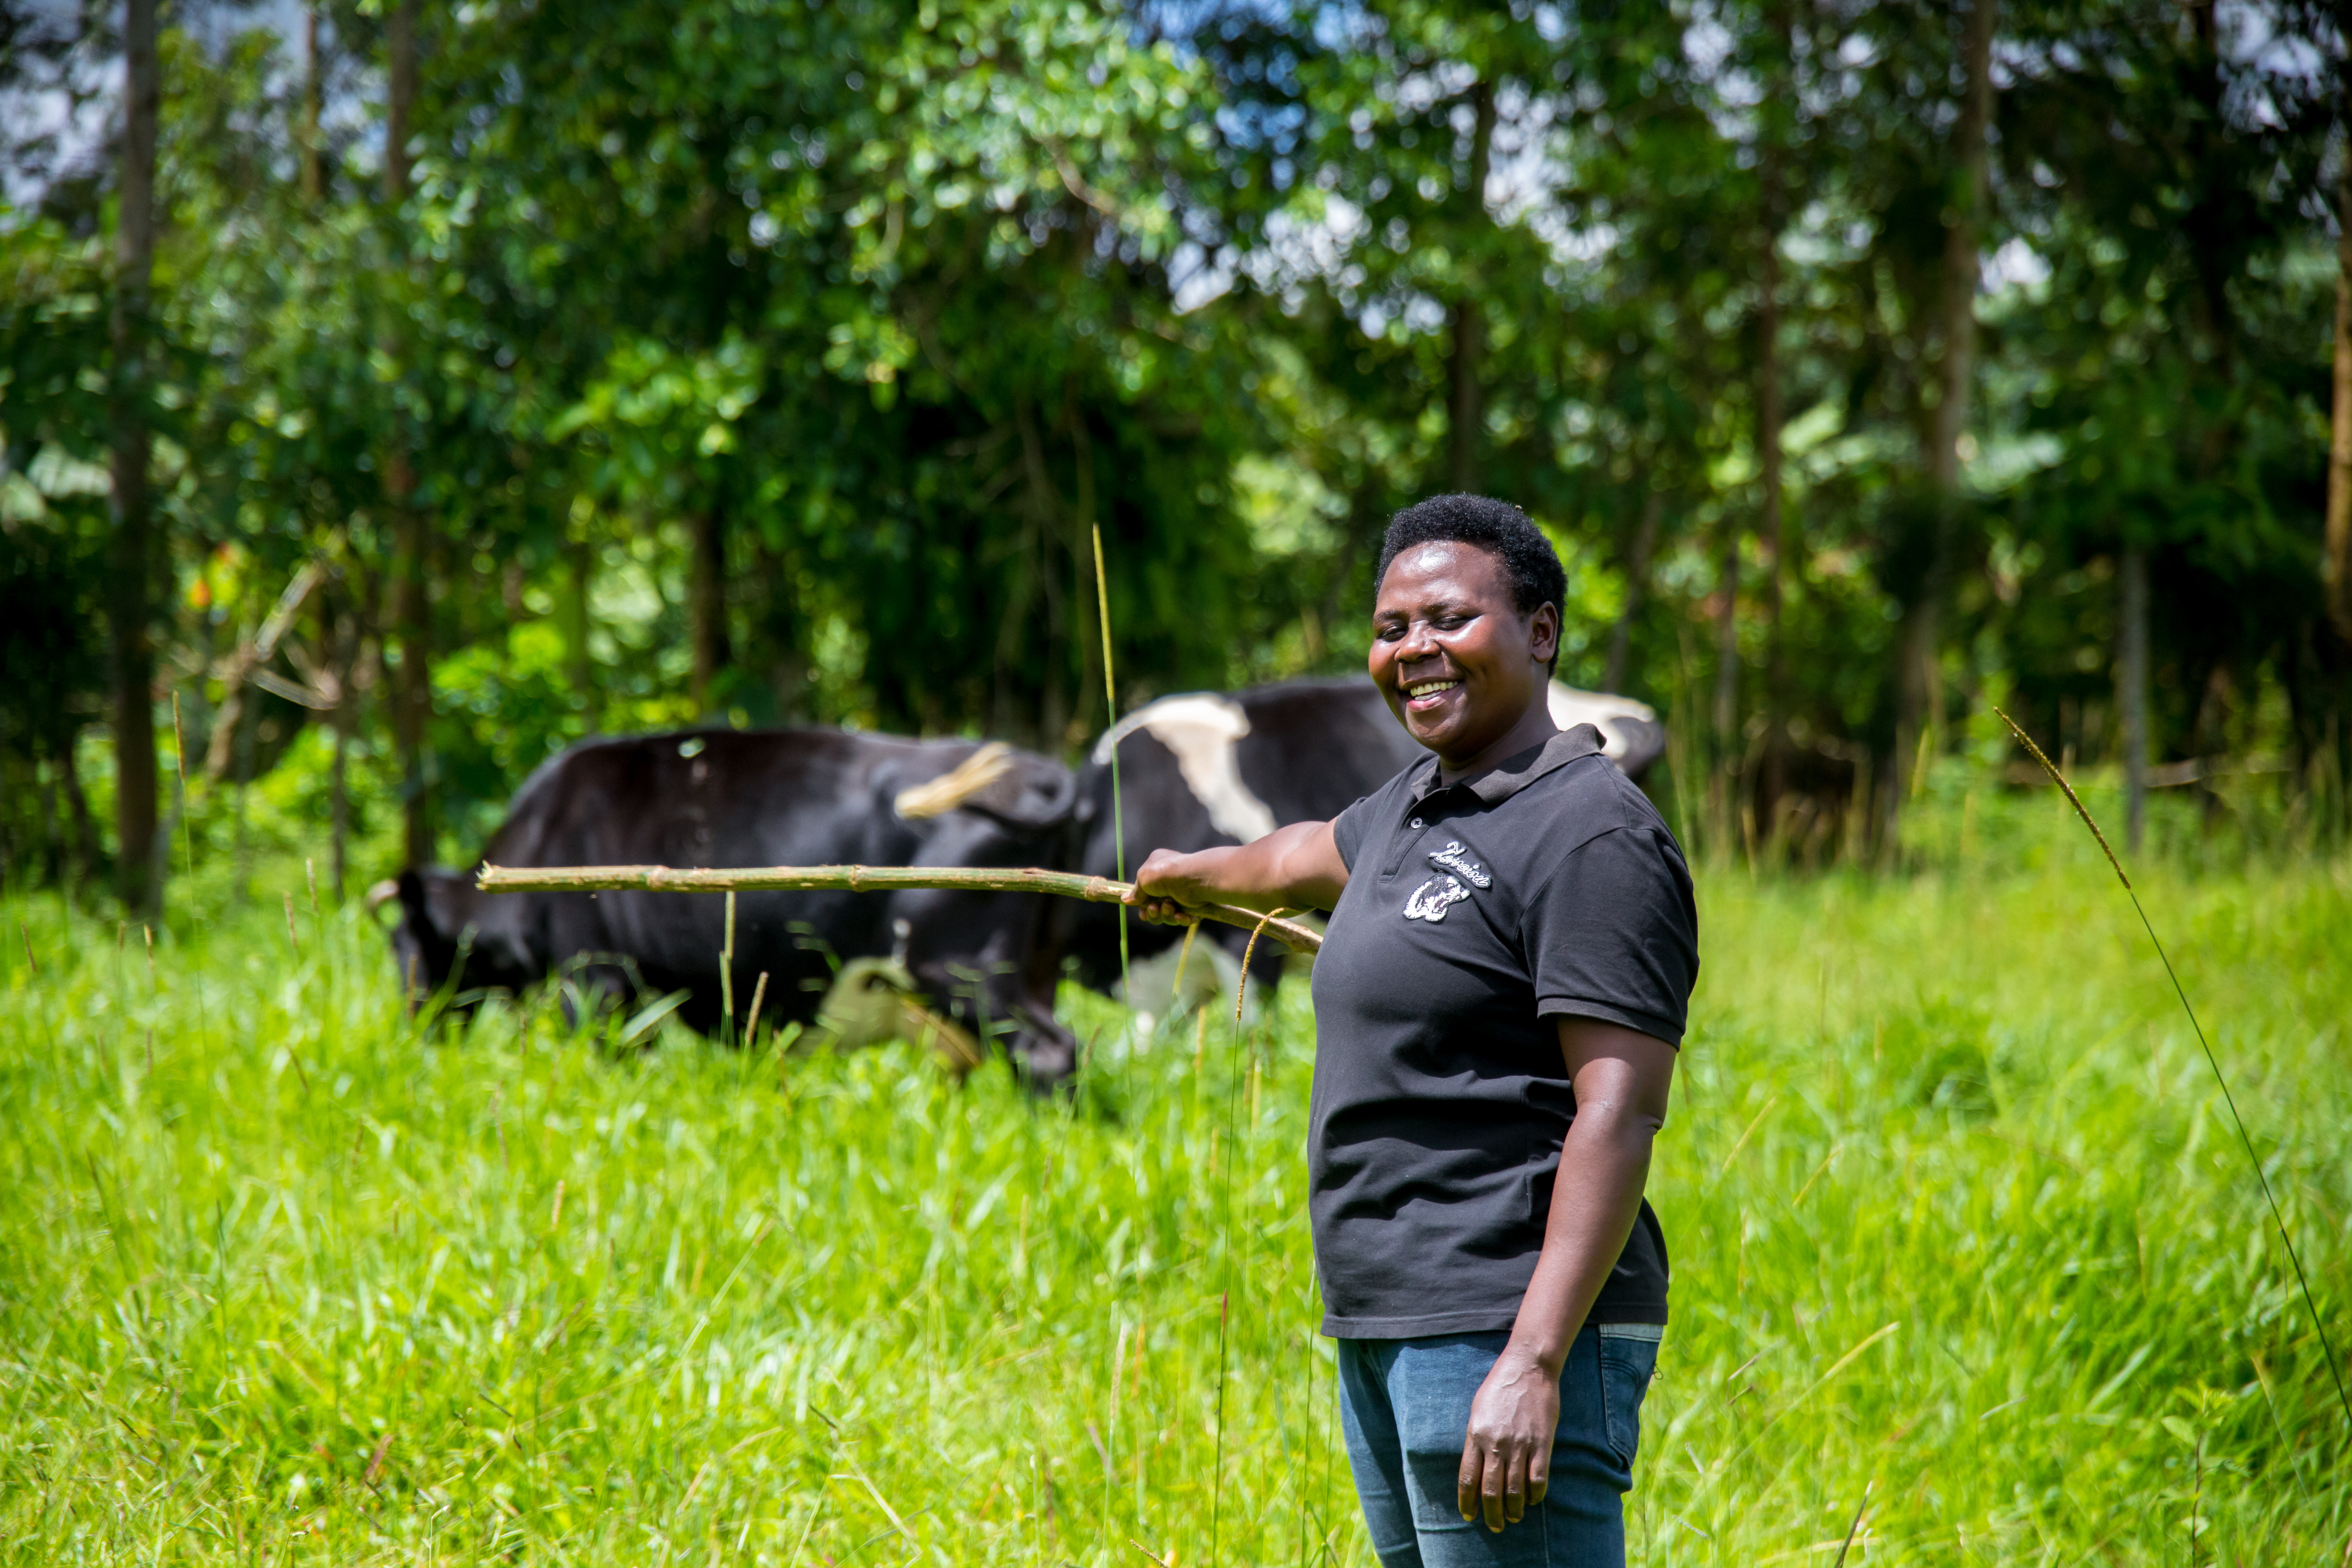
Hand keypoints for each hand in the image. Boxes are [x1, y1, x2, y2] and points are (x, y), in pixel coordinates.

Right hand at [1125, 847, 1204, 927]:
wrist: (1192, 879)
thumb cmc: (1165, 874)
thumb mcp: (1143, 878)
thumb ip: (1135, 891)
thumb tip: (1125, 899)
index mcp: (1158, 869)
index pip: (1146, 890)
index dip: (1142, 903)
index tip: (1140, 909)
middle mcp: (1170, 881)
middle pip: (1156, 906)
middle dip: (1153, 912)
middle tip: (1154, 909)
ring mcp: (1183, 894)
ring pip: (1168, 915)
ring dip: (1166, 914)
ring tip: (1169, 907)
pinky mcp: (1194, 906)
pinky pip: (1183, 918)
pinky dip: (1181, 919)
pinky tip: (1180, 915)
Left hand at [1458, 1343, 1559, 1531]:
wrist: (1528, 1367)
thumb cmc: (1499, 1386)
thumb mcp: (1477, 1410)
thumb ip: (1475, 1439)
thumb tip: (1476, 1468)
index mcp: (1476, 1435)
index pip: (1468, 1478)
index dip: (1468, 1501)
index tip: (1469, 1515)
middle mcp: (1496, 1444)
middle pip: (1491, 1490)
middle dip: (1491, 1514)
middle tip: (1494, 1525)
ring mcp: (1520, 1444)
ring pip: (1514, 1489)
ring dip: (1513, 1509)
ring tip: (1513, 1518)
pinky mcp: (1542, 1443)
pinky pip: (1538, 1478)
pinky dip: (1534, 1494)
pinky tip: (1532, 1499)